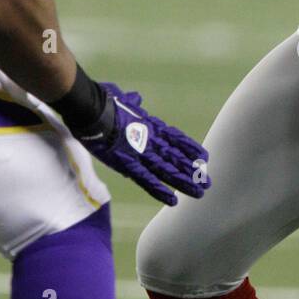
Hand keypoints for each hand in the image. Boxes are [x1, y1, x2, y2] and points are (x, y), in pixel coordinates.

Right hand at [75, 83, 208, 206]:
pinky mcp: (126, 163)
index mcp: (149, 125)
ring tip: (200, 192)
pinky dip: (159, 191)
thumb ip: (132, 101)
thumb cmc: (102, 100)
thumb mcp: (122, 97)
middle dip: (192, 170)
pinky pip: (146, 180)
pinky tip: (173, 201)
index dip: (190, 148)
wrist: (91, 108)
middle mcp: (149, 139)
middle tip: (207, 182)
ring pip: (167, 170)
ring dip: (184, 182)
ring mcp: (140, 152)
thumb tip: (137, 98)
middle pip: (175, 158)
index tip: (204, 156)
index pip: (175, 138)